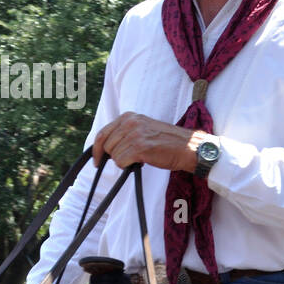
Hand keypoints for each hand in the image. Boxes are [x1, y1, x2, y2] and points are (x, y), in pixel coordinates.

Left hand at [92, 113, 209, 172]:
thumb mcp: (142, 128)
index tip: (96, 160)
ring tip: (140, 157)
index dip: (96, 149)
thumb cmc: (166, 141)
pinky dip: (128, 166)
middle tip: (128, 159)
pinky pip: (121, 162)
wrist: (187, 147)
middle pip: (107, 146)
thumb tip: (105, 148)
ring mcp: (135, 134)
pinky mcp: (140, 147)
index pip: (102, 133)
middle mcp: (130, 122)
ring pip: (114, 156)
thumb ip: (124, 133)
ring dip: (124, 161)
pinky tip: (141, 161)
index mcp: (129, 116)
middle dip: (114, 156)